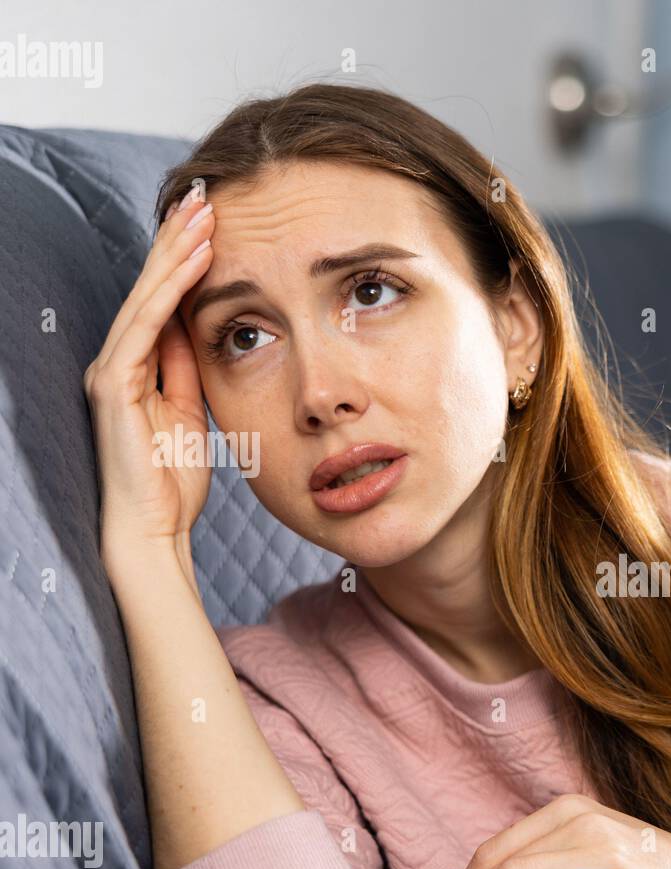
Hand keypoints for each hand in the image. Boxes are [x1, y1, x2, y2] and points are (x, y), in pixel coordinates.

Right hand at [84, 187, 216, 565]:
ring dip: (176, 251)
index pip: (163, 300)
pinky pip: (146, 325)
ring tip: (204, 212)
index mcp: (138, 368)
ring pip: (146, 296)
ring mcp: (112, 370)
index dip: (184, 260)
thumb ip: (188, 370)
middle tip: (207, 195)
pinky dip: (170, 289)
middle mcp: (118, 361)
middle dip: (178, 240)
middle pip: (151, 287)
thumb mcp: (192, 412)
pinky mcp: (114, 385)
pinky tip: (195, 259)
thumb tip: (198, 329)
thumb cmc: (174, 480)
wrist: (155, 528)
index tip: (214, 222)